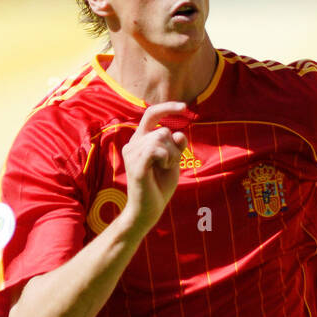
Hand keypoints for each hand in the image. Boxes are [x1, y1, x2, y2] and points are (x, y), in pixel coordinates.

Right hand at [121, 101, 188, 234]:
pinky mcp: (135, 165)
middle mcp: (133, 144)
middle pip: (163, 130)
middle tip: (170, 164)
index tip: (184, 107)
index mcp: (140, 141)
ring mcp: (132, 154)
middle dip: (174, 148)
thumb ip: (176, 146)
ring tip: (165, 168)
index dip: (168, 108)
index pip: (151, 114)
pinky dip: (166, 157)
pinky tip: (163, 167)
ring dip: (171, 155)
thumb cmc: (160, 186)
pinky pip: (155, 149)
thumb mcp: (173, 161)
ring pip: (160, 138)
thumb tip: (179, 134)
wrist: (149, 209)